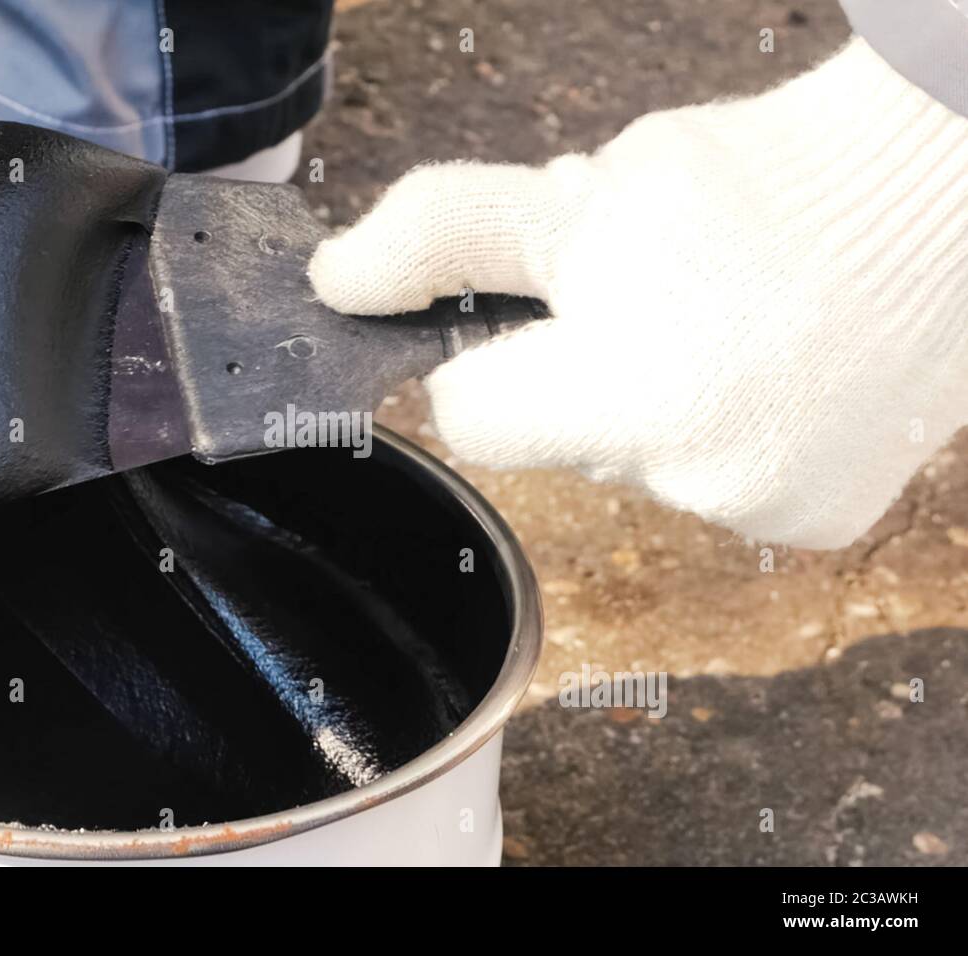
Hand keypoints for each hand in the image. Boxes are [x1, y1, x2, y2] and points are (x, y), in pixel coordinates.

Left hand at [309, 38, 967, 547]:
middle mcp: (698, 480)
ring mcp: (765, 512)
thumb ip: (440, 240)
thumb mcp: (574, 199)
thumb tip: (334, 282)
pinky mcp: (817, 522)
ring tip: (729, 329)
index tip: (528, 322)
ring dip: (656, 410)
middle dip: (580, 380)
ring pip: (639, 471)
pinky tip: (775, 375)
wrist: (934, 197)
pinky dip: (727, 441)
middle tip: (658, 304)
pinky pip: (718, 491)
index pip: (470, 416)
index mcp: (625, 395)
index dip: (487, 360)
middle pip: (558, 448)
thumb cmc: (748, 183)